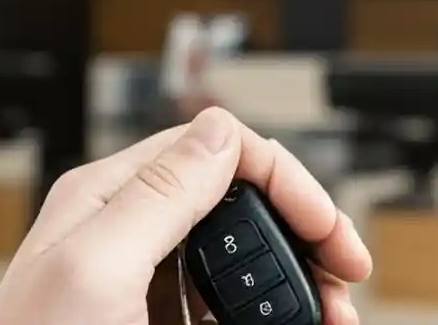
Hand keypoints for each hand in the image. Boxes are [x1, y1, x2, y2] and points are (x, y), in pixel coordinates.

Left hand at [0, 108, 371, 324]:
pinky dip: (273, 313)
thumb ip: (157, 193)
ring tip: (329, 314)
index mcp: (109, 200)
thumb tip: (218, 131)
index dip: (285, 181)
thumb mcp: (94, 270)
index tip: (325, 231)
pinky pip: (229, 306)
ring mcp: (145, 286)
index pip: (219, 150)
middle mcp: (130, 234)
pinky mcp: (157, 324)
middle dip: (304, 232)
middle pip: (244, 201)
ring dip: (297, 278)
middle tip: (344, 275)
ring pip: (245, 256)